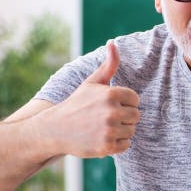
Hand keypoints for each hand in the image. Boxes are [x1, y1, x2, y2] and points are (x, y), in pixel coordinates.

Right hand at [42, 40, 140, 157]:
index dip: (124, 102)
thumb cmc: (76, 104)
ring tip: (102, 128)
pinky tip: (102, 138)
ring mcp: (109, 130)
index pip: (135, 99)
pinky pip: (126, 145)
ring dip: (120, 131)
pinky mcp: (107, 147)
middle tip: (105, 118)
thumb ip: (108, 65)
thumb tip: (113, 43)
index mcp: (110, 94)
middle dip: (124, 117)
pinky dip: (117, 144)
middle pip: (136, 116)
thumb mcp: (91, 83)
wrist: (54, 130)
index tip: (109, 105)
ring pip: (132, 131)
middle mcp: (112, 112)